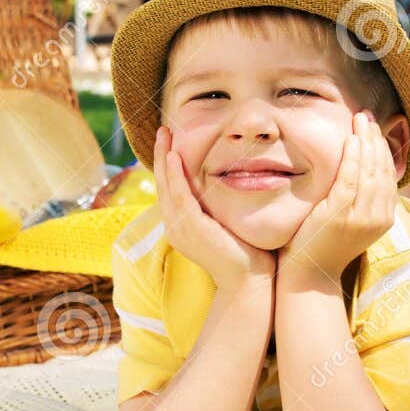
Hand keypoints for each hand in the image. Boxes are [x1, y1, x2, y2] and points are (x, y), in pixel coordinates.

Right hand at [153, 125, 275, 291]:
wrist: (249, 280)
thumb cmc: (245, 253)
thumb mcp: (226, 223)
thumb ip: (219, 205)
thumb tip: (230, 183)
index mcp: (181, 226)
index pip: (169, 190)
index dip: (166, 165)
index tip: (169, 142)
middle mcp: (175, 227)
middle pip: (162, 184)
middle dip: (160, 155)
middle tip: (162, 130)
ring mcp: (180, 228)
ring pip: (166, 186)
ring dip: (164, 158)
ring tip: (165, 134)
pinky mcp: (191, 228)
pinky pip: (179, 195)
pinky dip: (175, 175)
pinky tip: (174, 156)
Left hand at [278, 111, 395, 284]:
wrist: (310, 273)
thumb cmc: (325, 243)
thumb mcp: (352, 220)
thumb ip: (362, 199)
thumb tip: (364, 169)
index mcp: (385, 218)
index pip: (390, 175)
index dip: (384, 149)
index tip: (375, 129)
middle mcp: (378, 217)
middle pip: (383, 169)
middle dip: (376, 139)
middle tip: (367, 117)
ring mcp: (360, 217)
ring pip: (370, 171)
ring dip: (366, 142)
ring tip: (360, 122)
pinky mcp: (340, 214)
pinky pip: (351, 179)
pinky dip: (353, 157)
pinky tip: (350, 141)